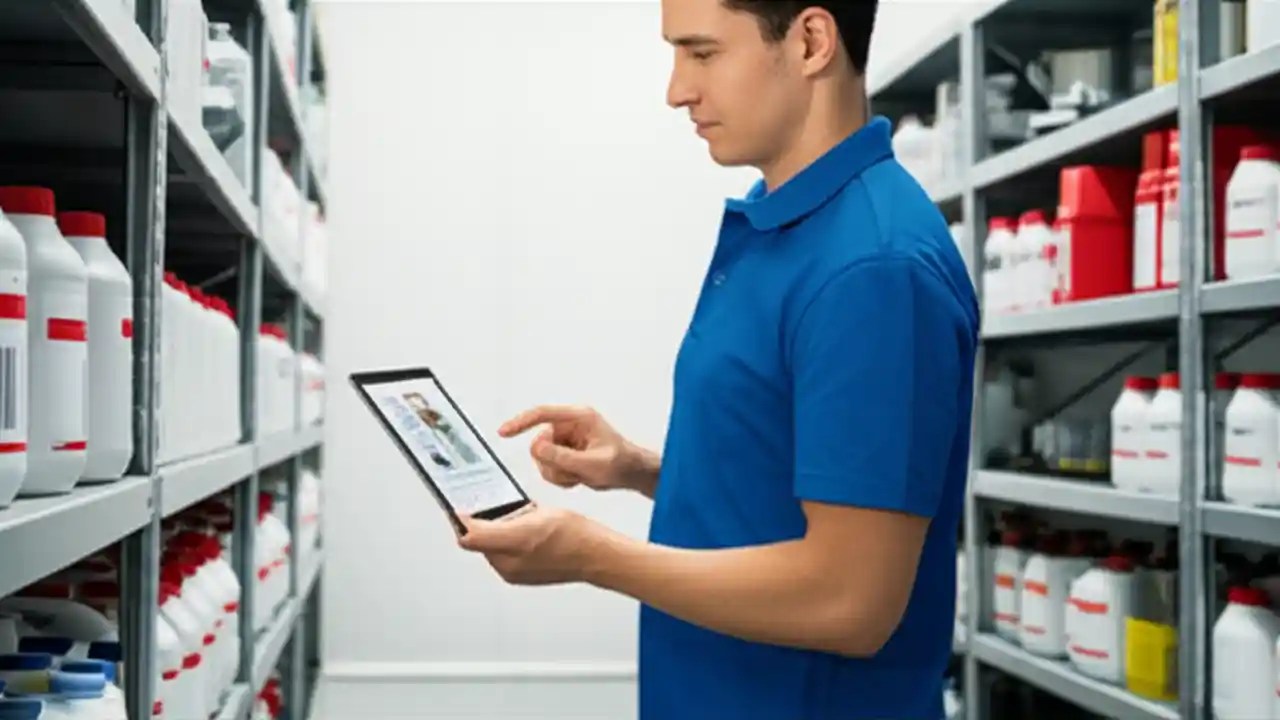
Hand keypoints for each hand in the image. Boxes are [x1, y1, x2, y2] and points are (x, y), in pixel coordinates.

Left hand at [457, 505, 603, 585]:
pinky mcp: (524, 575)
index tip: (460, 505)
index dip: (462, 518)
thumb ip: (497, 523)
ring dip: (499, 530)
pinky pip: (507, 553)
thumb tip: (467, 523)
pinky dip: (510, 540)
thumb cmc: (573, 536)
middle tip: (498, 506)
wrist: (595, 555)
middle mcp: (507, 566)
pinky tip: (529, 529)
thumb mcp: (533, 517)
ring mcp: (516, 572)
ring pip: (494, 544)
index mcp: (506, 552)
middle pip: (479, 540)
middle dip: (485, 521)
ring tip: (521, 517)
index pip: (468, 536)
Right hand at [499, 405, 656, 493]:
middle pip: (539, 444)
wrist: (630, 474)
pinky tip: (578, 479)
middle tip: (573, 473)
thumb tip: (535, 449)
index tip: (504, 432)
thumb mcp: (592, 464)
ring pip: (541, 460)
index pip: (542, 414)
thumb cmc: (620, 463)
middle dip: (553, 464)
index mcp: (578, 417)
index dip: (521, 422)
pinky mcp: (562, 453)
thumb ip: (562, 457)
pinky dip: (560, 478)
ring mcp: (564, 440)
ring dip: (558, 473)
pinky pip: (547, 468)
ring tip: (580, 476)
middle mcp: (568, 426)